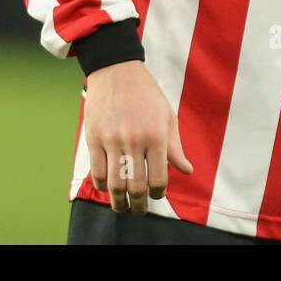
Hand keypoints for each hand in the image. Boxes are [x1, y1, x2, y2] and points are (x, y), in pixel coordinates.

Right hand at [83, 60, 192, 214]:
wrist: (116, 70)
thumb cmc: (146, 93)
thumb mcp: (167, 116)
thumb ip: (175, 147)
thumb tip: (186, 170)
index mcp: (156, 136)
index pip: (159, 179)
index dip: (159, 194)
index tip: (157, 195)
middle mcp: (135, 140)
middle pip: (136, 187)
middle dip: (139, 205)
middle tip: (139, 210)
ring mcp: (112, 140)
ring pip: (115, 184)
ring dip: (119, 202)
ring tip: (122, 206)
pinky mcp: (94, 138)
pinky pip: (97, 172)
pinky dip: (102, 186)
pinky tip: (108, 188)